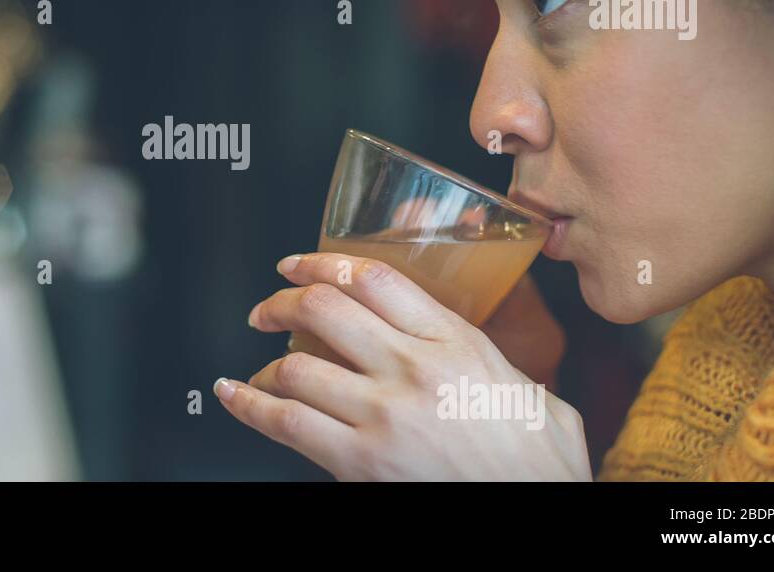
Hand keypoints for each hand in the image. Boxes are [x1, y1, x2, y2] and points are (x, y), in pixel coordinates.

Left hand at [215, 252, 590, 480]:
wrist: (540, 512)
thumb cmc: (539, 464)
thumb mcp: (531, 389)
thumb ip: (490, 357)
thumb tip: (464, 343)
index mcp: (455, 342)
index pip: (372, 278)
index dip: (320, 262)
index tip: (297, 266)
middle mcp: (414, 368)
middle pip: (323, 308)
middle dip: (280, 303)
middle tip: (265, 310)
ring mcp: (384, 415)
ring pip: (297, 364)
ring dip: (264, 362)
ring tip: (257, 367)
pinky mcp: (361, 461)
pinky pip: (285, 422)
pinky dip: (248, 405)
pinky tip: (234, 395)